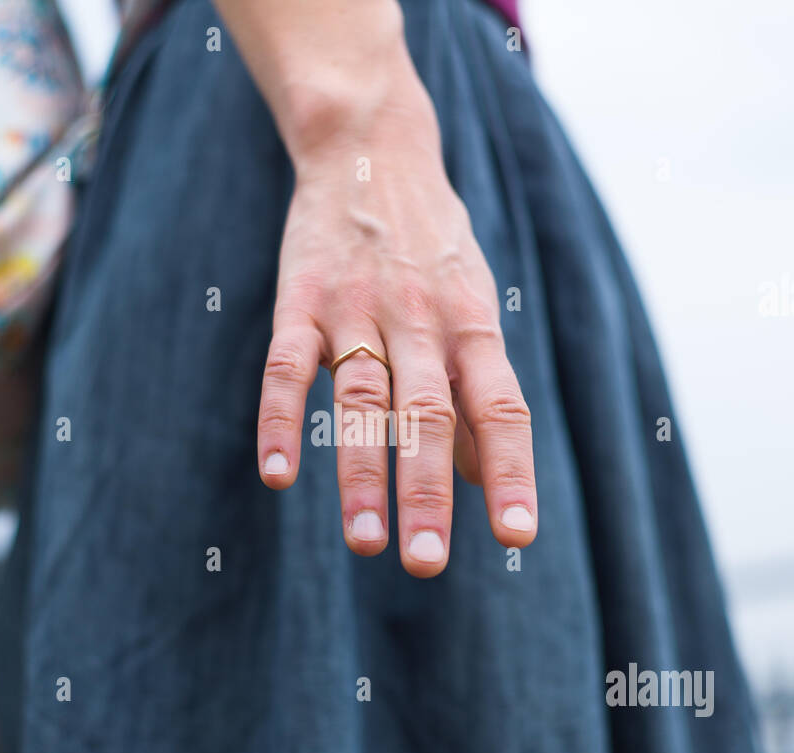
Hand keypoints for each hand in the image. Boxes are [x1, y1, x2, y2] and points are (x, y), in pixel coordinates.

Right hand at [255, 95, 537, 577]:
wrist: (371, 149)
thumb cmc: (433, 248)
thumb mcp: (472, 306)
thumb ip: (476, 392)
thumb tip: (485, 481)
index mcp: (472, 326)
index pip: (500, 409)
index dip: (509, 473)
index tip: (517, 536)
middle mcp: (421, 320)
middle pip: (427, 414)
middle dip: (426, 492)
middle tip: (425, 562)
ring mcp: (358, 308)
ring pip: (361, 399)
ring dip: (360, 472)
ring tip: (364, 541)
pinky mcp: (300, 299)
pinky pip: (286, 365)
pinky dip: (279, 419)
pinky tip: (277, 476)